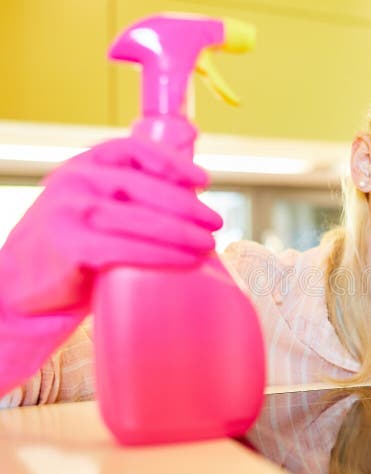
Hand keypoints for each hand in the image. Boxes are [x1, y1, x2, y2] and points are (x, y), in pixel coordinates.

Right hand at [0, 137, 220, 393]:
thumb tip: (192, 204)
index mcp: (82, 166)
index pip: (132, 149)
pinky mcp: (72, 248)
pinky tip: (187, 261)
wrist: (17, 292)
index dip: (172, 162)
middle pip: (145, 187)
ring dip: (184, 232)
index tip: (203, 181)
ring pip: (142, 219)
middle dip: (188, 206)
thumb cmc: (69, 253)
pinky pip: (129, 249)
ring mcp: (70, 214)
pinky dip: (164, 255)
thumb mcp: (91, 211)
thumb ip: (127, 201)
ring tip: (209, 244)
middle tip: (216, 222)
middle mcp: (74, 182)